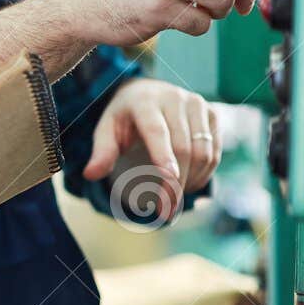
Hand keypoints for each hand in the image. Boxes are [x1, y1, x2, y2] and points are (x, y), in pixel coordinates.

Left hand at [82, 78, 219, 221]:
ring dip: (191, 181)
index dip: (164, 157)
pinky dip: (204, 174)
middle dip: (176, 184)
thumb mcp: (107, 129)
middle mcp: (175, 99)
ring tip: (173, 198)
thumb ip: (102, 152)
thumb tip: (90, 175)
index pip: (157, 131)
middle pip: (183, 147)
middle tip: (166, 212)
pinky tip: (188, 185)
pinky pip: (214, 152)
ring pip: (203, 152)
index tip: (169, 182)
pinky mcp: (213, 114)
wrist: (147, 92)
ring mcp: (198, 105)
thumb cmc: (125, 117)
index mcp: (145, 101)